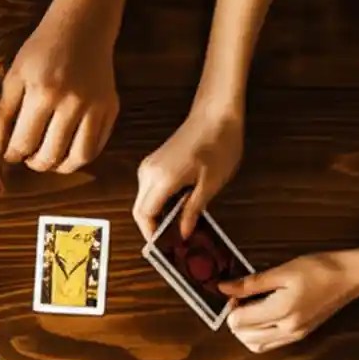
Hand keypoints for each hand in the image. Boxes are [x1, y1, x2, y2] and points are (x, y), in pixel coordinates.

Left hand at [0, 0, 122, 173]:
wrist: (81, 28)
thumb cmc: (45, 49)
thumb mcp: (16, 76)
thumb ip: (4, 113)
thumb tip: (0, 146)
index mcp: (43, 92)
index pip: (24, 142)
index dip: (14, 155)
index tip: (11, 155)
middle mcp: (72, 102)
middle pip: (50, 155)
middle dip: (34, 163)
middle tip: (28, 158)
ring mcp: (95, 107)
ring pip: (78, 158)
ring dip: (59, 167)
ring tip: (49, 158)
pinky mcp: (110, 109)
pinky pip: (97, 147)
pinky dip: (80, 156)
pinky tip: (68, 150)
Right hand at [132, 107, 243, 239]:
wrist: (217, 112)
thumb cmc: (219, 143)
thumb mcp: (211, 183)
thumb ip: (193, 211)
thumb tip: (183, 233)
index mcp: (161, 179)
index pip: (144, 215)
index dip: (152, 234)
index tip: (165, 247)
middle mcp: (148, 173)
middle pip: (140, 210)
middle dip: (153, 228)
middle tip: (173, 241)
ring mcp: (149, 166)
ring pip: (145, 200)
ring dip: (158, 215)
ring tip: (180, 225)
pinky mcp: (155, 162)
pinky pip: (150, 190)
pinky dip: (160, 202)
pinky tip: (180, 206)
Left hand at [220, 250, 358, 352]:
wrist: (349, 277)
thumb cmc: (319, 269)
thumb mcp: (282, 271)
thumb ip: (251, 283)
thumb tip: (224, 288)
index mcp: (281, 312)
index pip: (239, 322)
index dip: (231, 307)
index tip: (237, 292)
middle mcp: (286, 329)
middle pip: (243, 336)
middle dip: (236, 319)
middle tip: (242, 299)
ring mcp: (294, 335)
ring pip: (255, 345)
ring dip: (245, 330)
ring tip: (251, 309)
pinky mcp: (299, 336)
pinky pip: (270, 345)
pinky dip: (258, 336)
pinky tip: (262, 317)